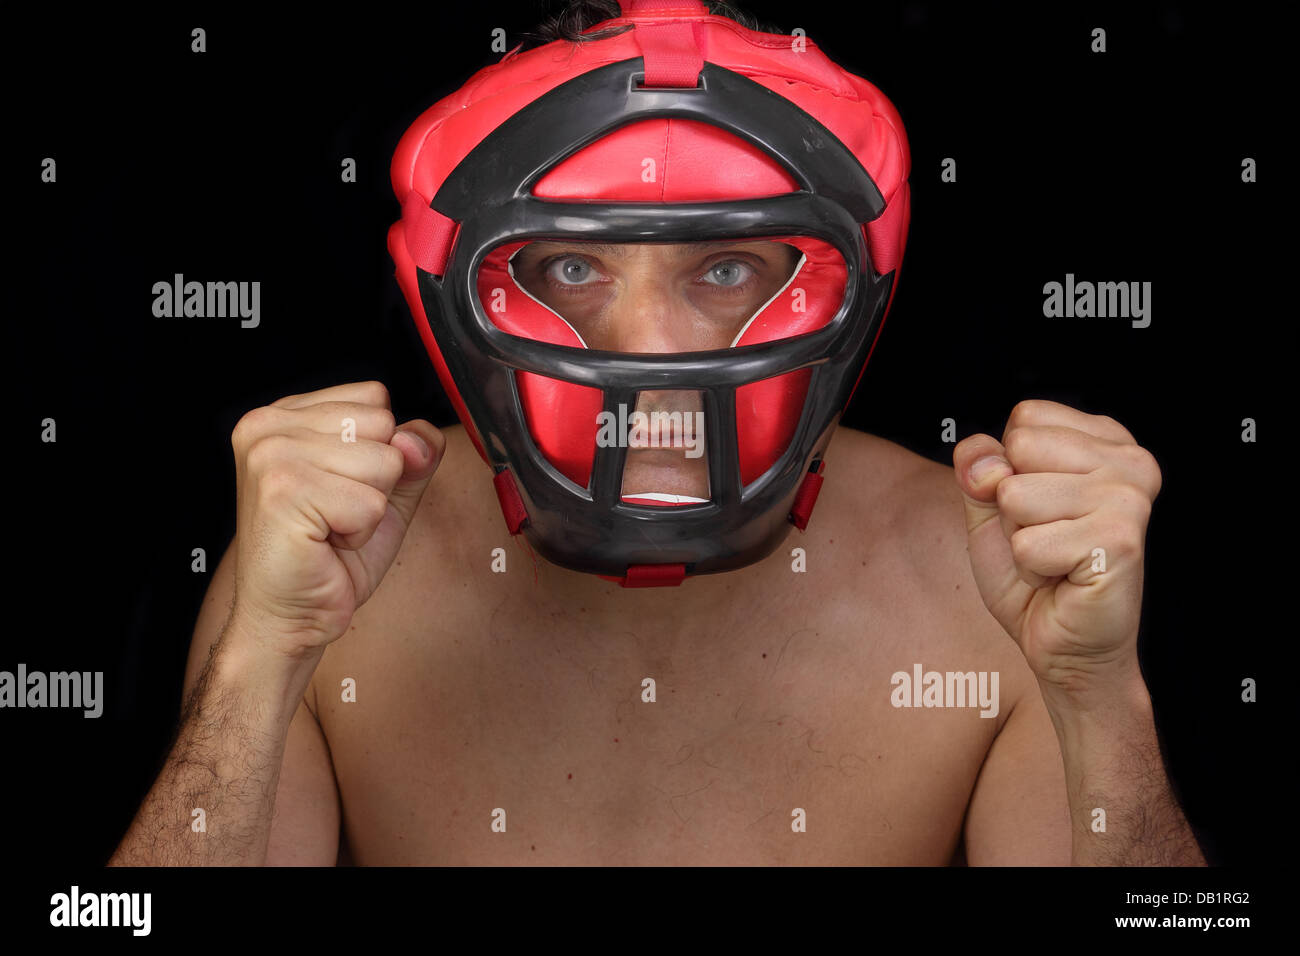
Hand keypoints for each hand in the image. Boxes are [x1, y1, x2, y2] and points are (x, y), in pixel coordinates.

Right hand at [228, 380, 443, 656]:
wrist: (289, 616)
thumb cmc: (329, 556)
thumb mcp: (387, 492)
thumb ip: (415, 454)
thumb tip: (418, 439)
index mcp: (285, 414)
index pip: (374, 397)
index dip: (378, 448)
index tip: (339, 486)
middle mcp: (269, 426)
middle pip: (382, 424)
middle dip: (376, 478)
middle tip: (334, 513)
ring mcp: (272, 456)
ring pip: (383, 462)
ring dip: (369, 508)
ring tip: (329, 527)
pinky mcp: (283, 492)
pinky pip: (371, 503)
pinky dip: (360, 532)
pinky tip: (325, 544)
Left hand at [953, 400, 1161, 708]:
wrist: (1064, 644)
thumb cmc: (1034, 572)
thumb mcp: (991, 508)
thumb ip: (978, 468)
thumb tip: (979, 455)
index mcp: (1105, 441)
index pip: (1024, 419)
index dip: (1008, 469)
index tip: (1040, 508)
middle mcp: (1129, 462)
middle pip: (1018, 449)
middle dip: (1012, 505)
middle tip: (1047, 538)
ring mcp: (1129, 500)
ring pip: (1016, 495)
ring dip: (1021, 539)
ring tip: (1055, 559)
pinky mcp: (1118, 541)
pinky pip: (1027, 543)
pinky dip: (1030, 569)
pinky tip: (1063, 579)